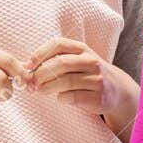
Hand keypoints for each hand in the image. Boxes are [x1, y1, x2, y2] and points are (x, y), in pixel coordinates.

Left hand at [24, 37, 138, 135]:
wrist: (117, 90)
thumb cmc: (87, 74)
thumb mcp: (75, 61)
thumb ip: (52, 61)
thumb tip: (24, 66)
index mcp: (82, 49)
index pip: (57, 44)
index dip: (40, 54)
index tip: (29, 65)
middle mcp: (91, 61)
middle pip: (60, 64)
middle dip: (41, 74)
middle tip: (32, 82)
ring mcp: (96, 79)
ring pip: (65, 81)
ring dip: (47, 87)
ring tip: (40, 90)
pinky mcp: (98, 96)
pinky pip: (73, 97)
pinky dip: (61, 98)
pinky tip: (60, 97)